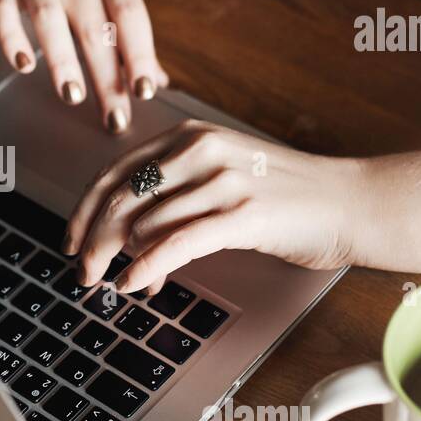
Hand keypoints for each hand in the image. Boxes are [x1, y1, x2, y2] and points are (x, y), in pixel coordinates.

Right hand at [0, 0, 169, 133]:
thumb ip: (128, 33)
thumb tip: (158, 81)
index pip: (129, 14)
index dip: (140, 53)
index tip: (145, 91)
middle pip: (94, 27)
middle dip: (106, 77)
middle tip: (115, 117)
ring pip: (50, 19)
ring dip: (63, 61)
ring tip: (72, 96)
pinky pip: (3, 15)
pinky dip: (12, 40)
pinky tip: (23, 65)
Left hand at [63, 120, 364, 292]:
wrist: (350, 201)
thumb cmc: (285, 195)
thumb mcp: (220, 173)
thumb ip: (173, 191)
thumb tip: (124, 233)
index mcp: (188, 136)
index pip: (115, 173)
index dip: (84, 211)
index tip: (70, 239)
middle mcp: (200, 151)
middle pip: (121, 200)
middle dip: (93, 242)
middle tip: (82, 273)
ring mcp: (221, 181)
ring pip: (144, 225)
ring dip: (121, 262)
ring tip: (120, 282)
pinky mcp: (242, 215)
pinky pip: (176, 244)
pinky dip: (146, 267)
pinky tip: (133, 284)